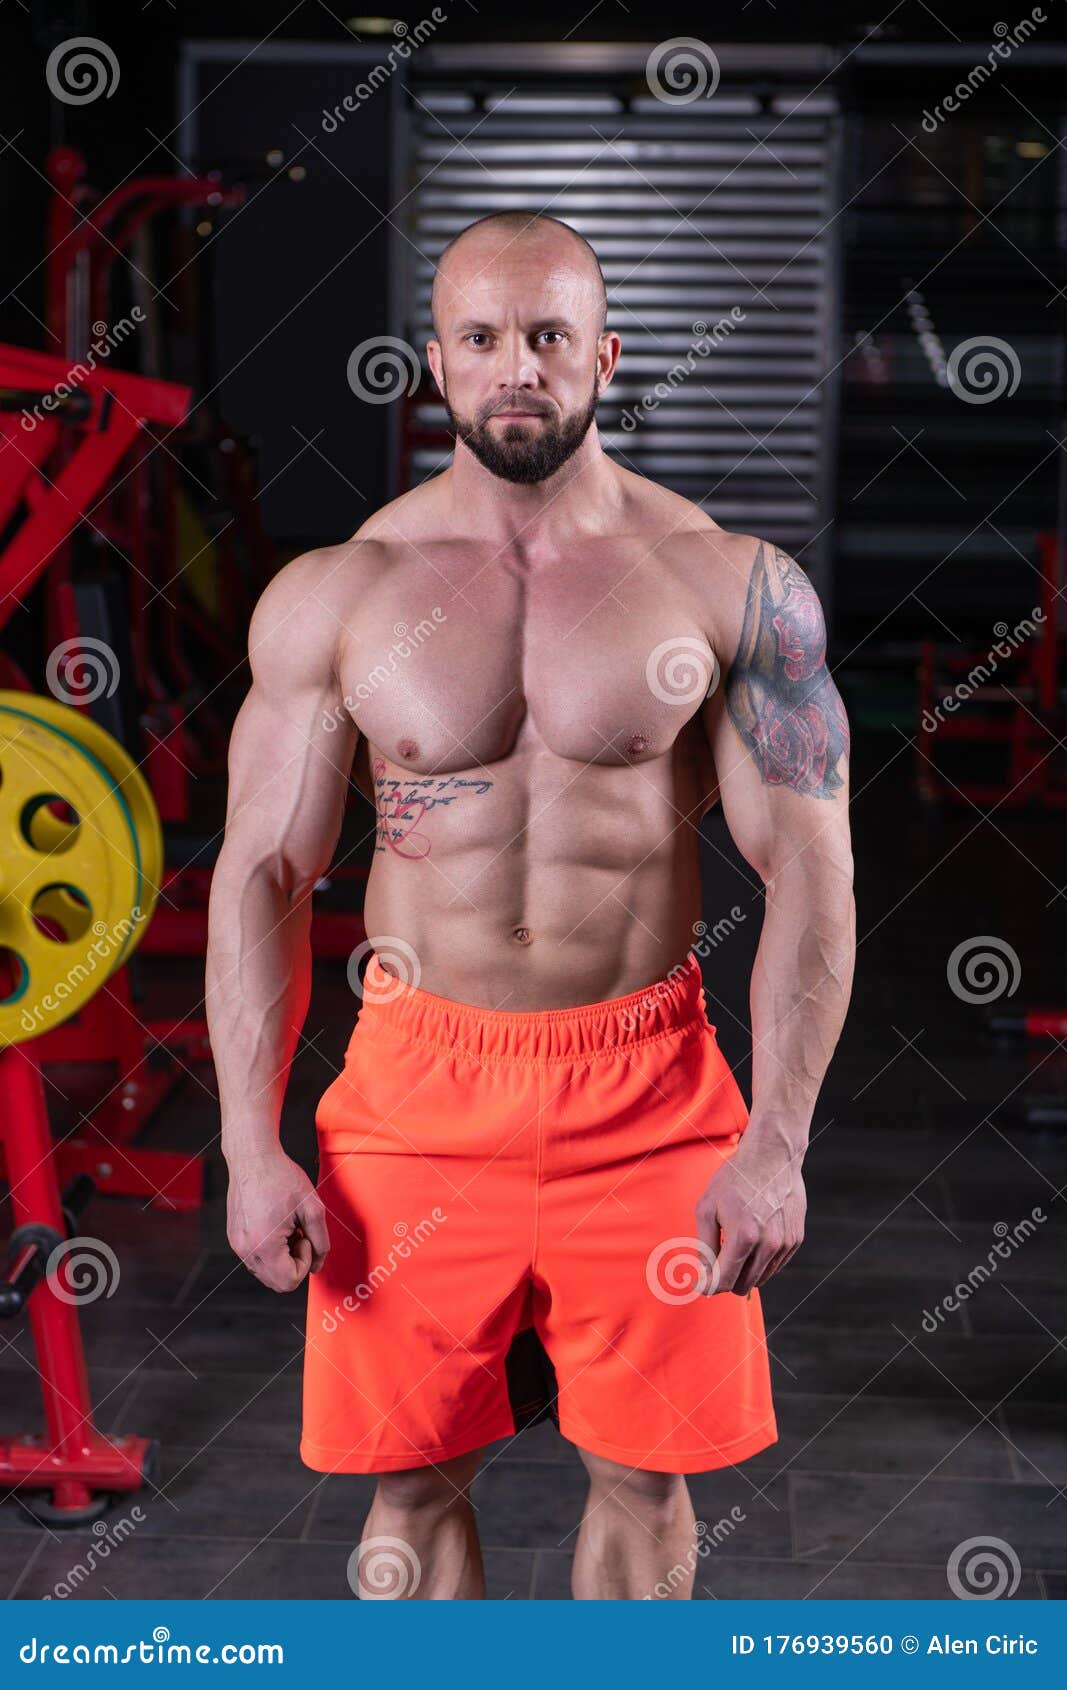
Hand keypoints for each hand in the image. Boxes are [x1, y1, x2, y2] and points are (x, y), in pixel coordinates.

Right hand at [225, 1147, 329, 1291]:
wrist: (253, 1157)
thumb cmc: (281, 1177)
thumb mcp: (312, 1208)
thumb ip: (321, 1241)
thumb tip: (318, 1266)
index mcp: (264, 1244)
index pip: (289, 1281)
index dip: (305, 1263)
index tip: (304, 1237)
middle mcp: (245, 1249)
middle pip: (277, 1283)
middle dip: (294, 1264)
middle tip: (298, 1234)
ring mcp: (237, 1244)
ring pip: (266, 1273)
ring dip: (282, 1259)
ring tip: (287, 1229)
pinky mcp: (234, 1237)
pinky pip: (256, 1259)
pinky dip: (270, 1252)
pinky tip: (276, 1226)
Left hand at [694, 1132, 804, 1296]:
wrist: (772, 1156)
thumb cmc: (735, 1179)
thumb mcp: (707, 1208)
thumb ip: (704, 1246)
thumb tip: (703, 1276)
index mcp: (743, 1237)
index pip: (723, 1282)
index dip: (708, 1287)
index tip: (700, 1283)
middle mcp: (768, 1245)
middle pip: (743, 1286)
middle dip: (726, 1280)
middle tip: (716, 1263)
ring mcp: (785, 1243)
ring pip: (760, 1278)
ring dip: (744, 1271)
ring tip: (735, 1246)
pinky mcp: (796, 1239)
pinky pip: (775, 1265)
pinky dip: (762, 1261)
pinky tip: (754, 1240)